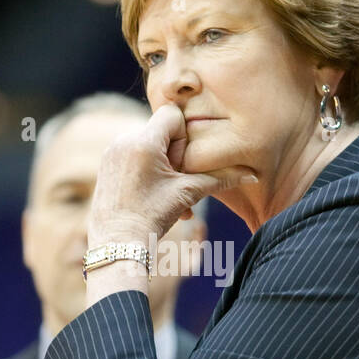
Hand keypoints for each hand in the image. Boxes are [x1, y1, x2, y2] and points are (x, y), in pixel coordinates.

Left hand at [88, 104, 255, 243]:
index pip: (172, 114)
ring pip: (148, 143)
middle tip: (174, 181)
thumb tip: (252, 175)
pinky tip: (150, 193)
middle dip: (174, 154)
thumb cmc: (151, 218)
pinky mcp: (107, 164)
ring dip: (162, 164)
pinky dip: (146, 169)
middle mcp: (123, 140)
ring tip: (164, 192)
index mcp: (142, 141)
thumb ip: (220, 179)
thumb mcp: (188, 194)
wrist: (117, 244)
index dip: (184, 137)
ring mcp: (112, 152)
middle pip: (161, 130)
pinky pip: (133, 154)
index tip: (181, 165)